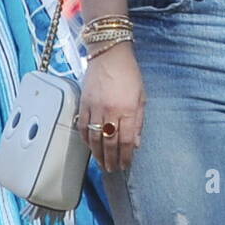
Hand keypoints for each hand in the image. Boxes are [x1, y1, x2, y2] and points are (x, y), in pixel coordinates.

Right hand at [78, 43, 144, 171]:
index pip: (127, 140)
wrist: (109, 55)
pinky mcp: (83, 104)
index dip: (126, 156)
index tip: (126, 165)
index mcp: (128, 109)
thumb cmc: (129, 73)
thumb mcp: (141, 96)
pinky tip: (90, 147)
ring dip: (98, 154)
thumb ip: (138, 121)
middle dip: (112, 159)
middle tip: (113, 170)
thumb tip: (136, 143)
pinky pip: (83, 127)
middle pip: (110, 142)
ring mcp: (95, 108)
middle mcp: (111, 111)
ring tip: (102, 164)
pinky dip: (86, 139)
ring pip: (94, 138)